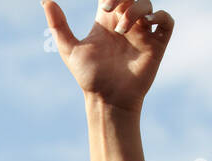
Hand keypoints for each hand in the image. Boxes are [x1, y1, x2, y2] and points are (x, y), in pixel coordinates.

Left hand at [42, 0, 173, 110]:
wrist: (107, 99)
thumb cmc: (89, 77)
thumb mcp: (69, 49)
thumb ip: (58, 25)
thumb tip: (45, 1)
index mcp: (106, 21)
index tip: (102, 5)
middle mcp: (125, 24)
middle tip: (109, 8)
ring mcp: (142, 33)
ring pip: (147, 4)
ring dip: (135, 10)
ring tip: (122, 29)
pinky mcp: (156, 45)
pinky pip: (166, 21)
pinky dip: (160, 16)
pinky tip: (147, 23)